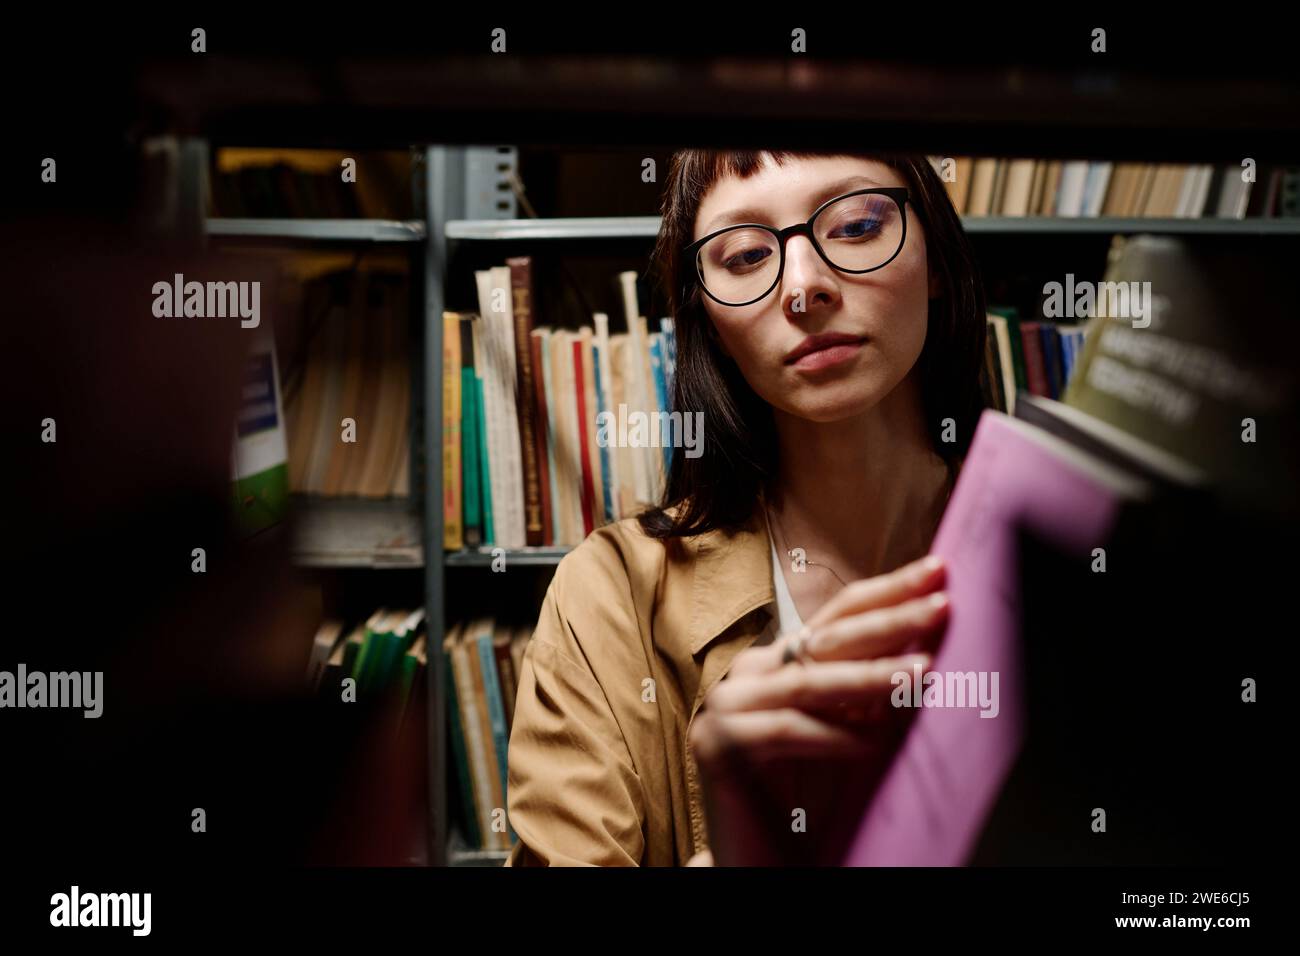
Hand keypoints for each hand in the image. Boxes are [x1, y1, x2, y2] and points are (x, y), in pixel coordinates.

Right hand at [688, 554, 947, 865]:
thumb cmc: (805, 794)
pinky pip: (788, 731)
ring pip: (810, 682)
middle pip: (828, 637)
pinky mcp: (719, 745)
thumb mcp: (845, 730)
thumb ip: (866, 693)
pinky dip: (836, 737)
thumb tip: (929, 649)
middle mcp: (750, 673)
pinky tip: (875, 742)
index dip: (887, 590)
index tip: (938, 571)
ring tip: (920, 673)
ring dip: (871, 678)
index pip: (837, 615)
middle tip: (940, 606)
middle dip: (890, 619)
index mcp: (778, 660)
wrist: (753, 854)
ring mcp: (727, 706)